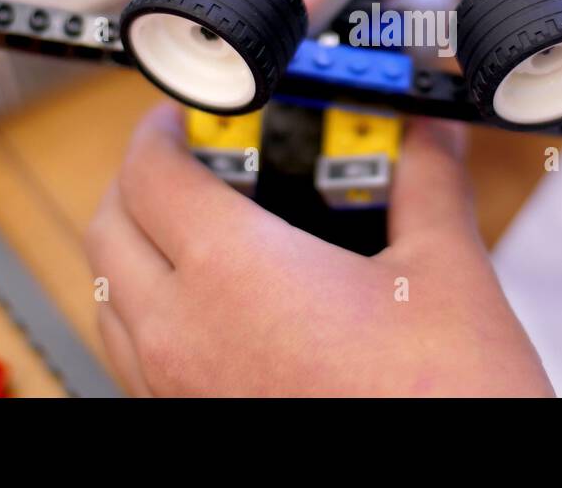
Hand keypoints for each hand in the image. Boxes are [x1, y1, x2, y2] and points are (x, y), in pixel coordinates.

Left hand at [85, 103, 552, 396]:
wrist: (455, 486)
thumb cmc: (445, 398)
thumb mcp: (445, 270)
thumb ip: (428, 181)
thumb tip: (431, 131)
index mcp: (233, 274)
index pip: (150, 172)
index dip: (163, 127)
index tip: (191, 112)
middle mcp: (182, 335)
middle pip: (107, 228)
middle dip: (141, 179)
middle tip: (196, 157)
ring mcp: (176, 390)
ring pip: (106, 297)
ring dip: (135, 246)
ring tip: (200, 225)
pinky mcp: (190, 424)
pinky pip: (133, 354)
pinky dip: (148, 310)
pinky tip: (216, 305)